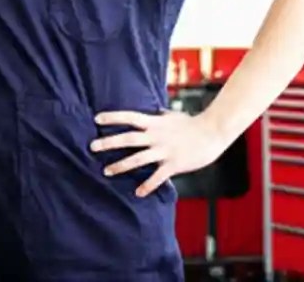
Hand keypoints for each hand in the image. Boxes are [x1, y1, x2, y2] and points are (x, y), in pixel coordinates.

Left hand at [90, 109, 229, 197]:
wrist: (212, 133)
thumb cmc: (193, 123)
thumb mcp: (173, 116)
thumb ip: (162, 115)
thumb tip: (156, 111)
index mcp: (155, 123)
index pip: (129, 117)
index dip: (113, 117)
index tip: (96, 119)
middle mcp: (156, 136)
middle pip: (128, 138)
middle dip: (109, 143)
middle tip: (92, 147)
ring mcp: (164, 151)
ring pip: (138, 159)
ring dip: (121, 166)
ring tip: (106, 171)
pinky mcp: (173, 164)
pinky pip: (157, 177)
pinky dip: (147, 185)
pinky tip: (138, 193)